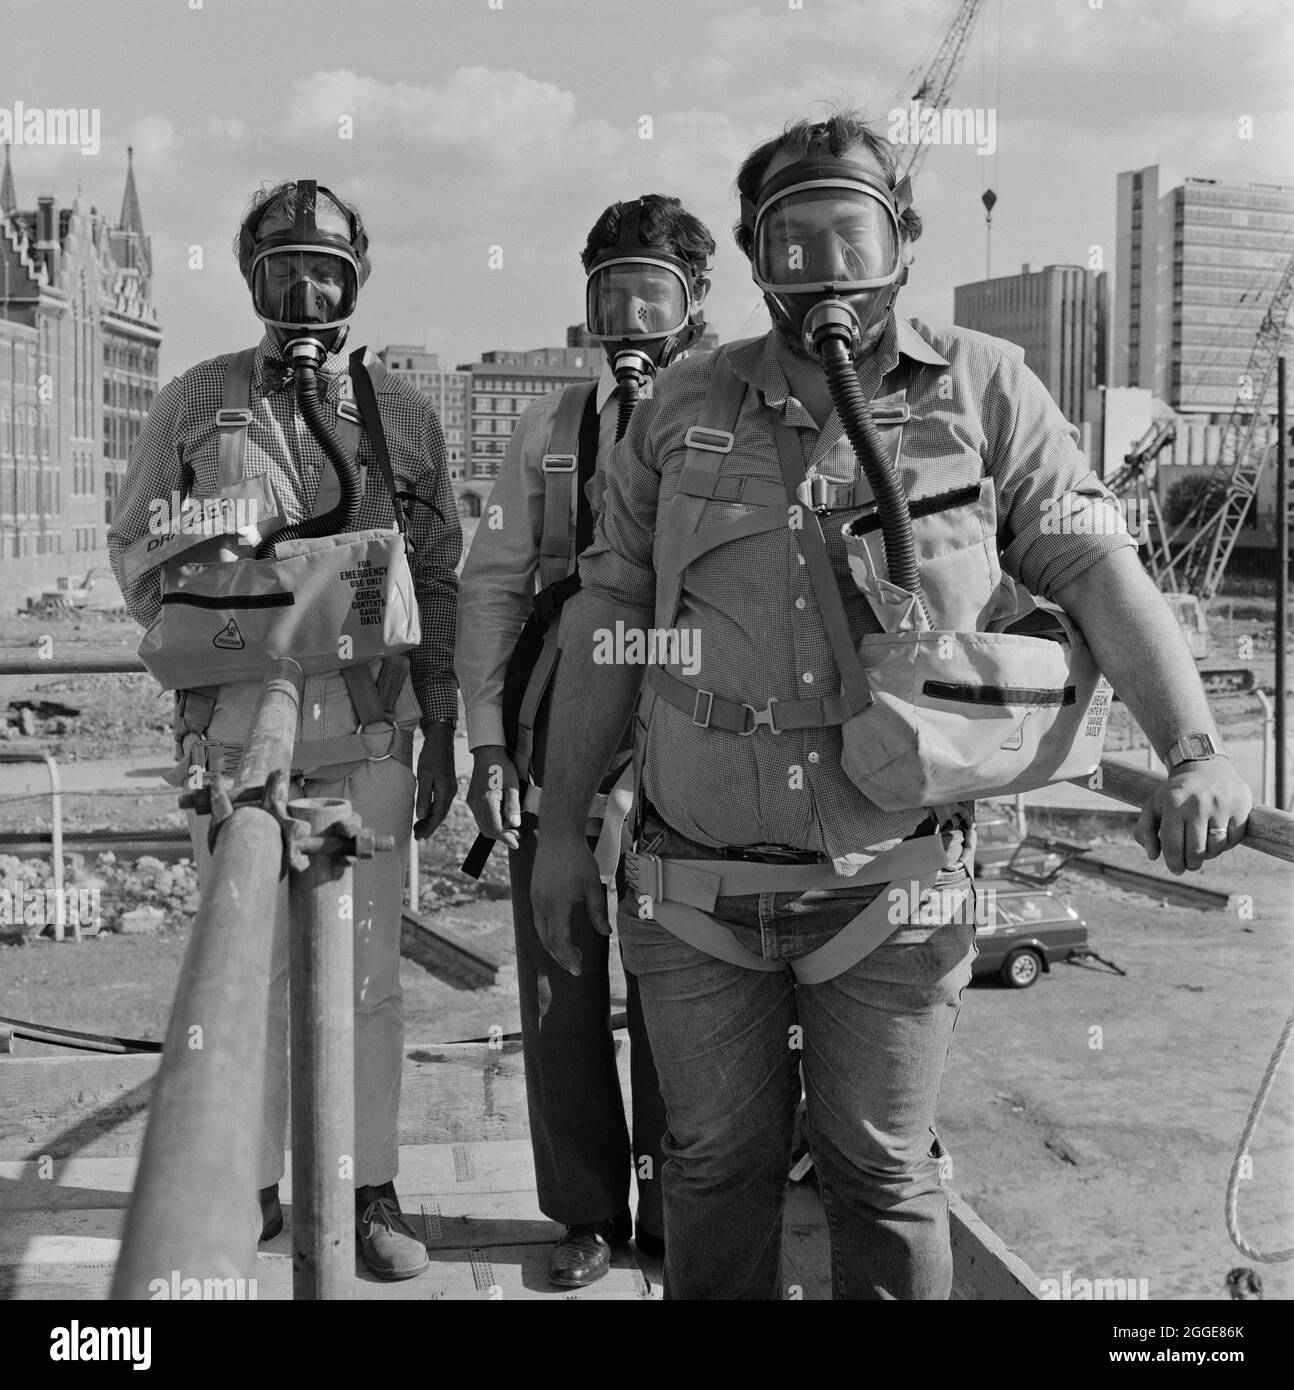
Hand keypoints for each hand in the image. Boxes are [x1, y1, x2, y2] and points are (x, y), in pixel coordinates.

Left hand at [413, 724, 457, 840]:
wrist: (441, 740)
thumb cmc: (431, 755)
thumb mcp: (424, 776)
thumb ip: (423, 797)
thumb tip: (420, 815)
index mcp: (446, 791)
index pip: (438, 815)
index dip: (429, 828)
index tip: (420, 838)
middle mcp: (450, 792)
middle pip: (439, 815)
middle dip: (428, 826)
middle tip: (416, 837)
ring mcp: (449, 788)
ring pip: (439, 809)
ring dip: (429, 819)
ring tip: (417, 828)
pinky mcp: (446, 784)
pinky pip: (439, 802)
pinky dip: (431, 810)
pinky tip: (423, 813)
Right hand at [466, 745, 521, 849]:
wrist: (488, 752)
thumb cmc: (502, 766)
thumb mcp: (513, 785)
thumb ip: (513, 806)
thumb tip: (515, 825)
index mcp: (487, 801)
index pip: (495, 828)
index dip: (506, 838)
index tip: (515, 844)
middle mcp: (476, 804)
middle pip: (487, 830)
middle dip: (502, 836)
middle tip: (516, 836)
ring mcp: (472, 802)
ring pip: (483, 824)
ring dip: (496, 829)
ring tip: (511, 826)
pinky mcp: (472, 799)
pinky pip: (480, 816)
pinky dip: (491, 821)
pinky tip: (502, 816)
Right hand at [530, 833, 609, 975]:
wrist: (558, 835)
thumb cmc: (577, 858)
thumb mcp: (593, 885)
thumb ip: (598, 911)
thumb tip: (606, 932)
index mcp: (556, 905)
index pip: (559, 941)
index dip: (568, 958)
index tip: (578, 969)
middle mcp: (541, 905)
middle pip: (547, 941)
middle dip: (561, 957)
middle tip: (576, 966)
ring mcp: (535, 899)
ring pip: (540, 932)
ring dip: (554, 946)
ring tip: (570, 953)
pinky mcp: (534, 893)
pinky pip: (538, 920)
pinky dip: (548, 933)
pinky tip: (560, 933)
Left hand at [1135, 759, 1251, 873]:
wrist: (1204, 765)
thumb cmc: (1175, 793)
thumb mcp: (1153, 806)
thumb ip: (1144, 831)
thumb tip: (1153, 856)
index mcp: (1174, 804)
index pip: (1173, 846)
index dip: (1174, 863)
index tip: (1176, 869)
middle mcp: (1198, 804)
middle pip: (1196, 850)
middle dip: (1191, 863)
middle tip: (1190, 864)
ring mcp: (1221, 805)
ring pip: (1216, 847)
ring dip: (1209, 855)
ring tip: (1202, 850)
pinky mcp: (1241, 807)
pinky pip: (1234, 839)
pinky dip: (1225, 845)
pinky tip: (1216, 838)